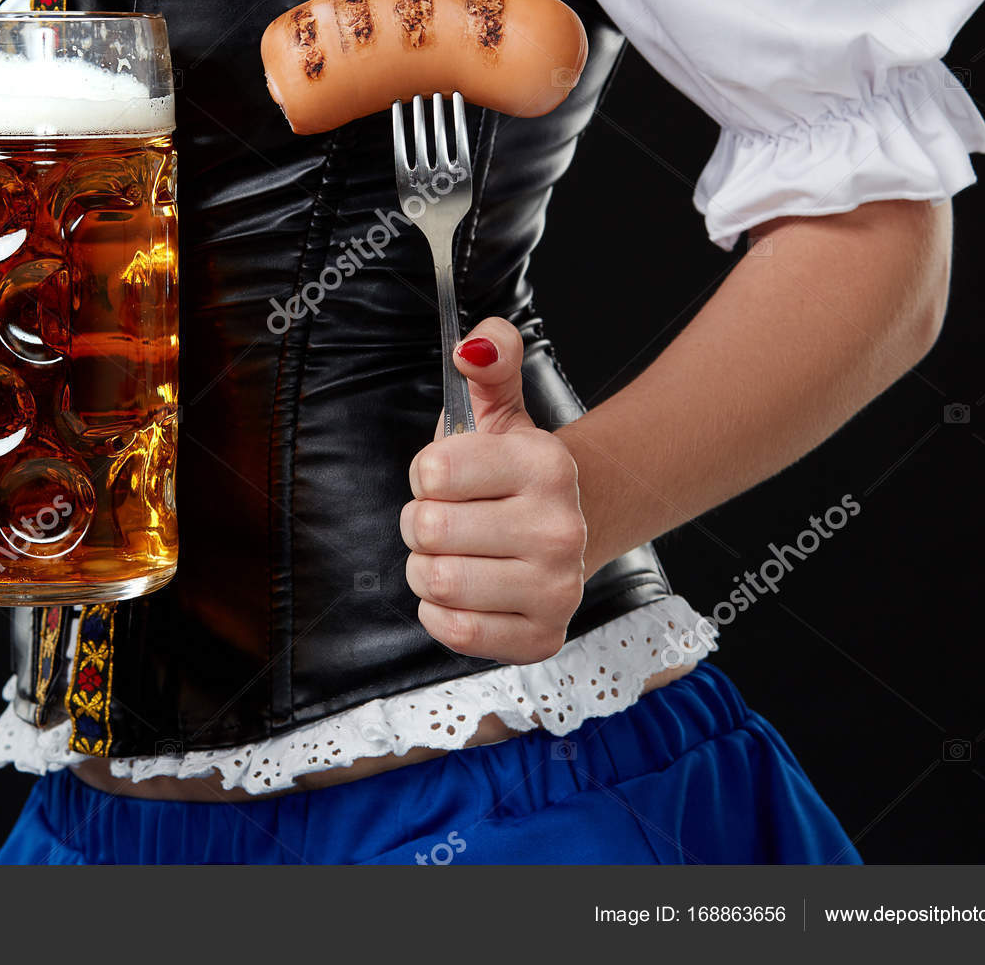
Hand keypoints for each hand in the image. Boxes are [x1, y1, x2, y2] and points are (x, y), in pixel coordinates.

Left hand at [401, 317, 585, 664]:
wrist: (563, 533)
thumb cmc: (509, 474)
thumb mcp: (499, 407)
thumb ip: (490, 359)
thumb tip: (472, 348)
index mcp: (547, 465)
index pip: (433, 472)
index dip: (424, 474)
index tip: (447, 477)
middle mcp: (561, 528)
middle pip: (428, 529)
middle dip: (421, 523)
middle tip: (449, 520)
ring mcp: (556, 588)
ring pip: (436, 581)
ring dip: (427, 568)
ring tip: (456, 555)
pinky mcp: (541, 637)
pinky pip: (455, 631)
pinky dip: (441, 613)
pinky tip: (465, 592)